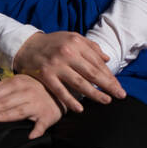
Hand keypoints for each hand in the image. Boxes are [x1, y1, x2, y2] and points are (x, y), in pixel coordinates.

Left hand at [0, 74, 63, 139]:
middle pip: (4, 101)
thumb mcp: (18, 83)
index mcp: (18, 83)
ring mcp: (37, 104)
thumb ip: (2, 87)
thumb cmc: (34, 89)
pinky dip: (37, 130)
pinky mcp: (47, 115)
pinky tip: (30, 136)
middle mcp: (27, 92)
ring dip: (8, 115)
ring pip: (20, 110)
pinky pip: (41, 124)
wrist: (60, 92)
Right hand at [12, 31, 126, 113]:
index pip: (97, 62)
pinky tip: (80, 109)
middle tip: (120, 95)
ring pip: (79, 83)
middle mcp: (67, 53)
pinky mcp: (45, 75)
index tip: (118, 86)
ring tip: (107, 101)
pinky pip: (60, 91)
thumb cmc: (53, 43)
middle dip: (108, 85)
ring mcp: (56, 65)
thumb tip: (106, 59)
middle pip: (92, 73)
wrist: (26, 45)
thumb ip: (90, 47)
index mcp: (76, 43)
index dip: (109, 75)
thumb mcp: (71, 38)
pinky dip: (70, 101)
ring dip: (94, 94)